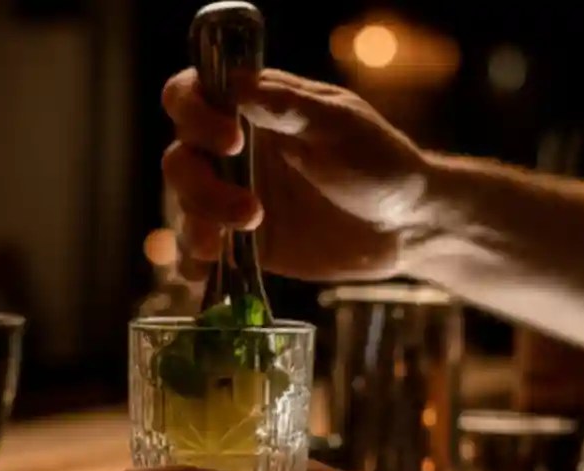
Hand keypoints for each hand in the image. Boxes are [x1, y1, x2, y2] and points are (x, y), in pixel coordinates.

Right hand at [162, 68, 438, 282]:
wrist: (404, 226)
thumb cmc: (378, 162)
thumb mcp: (340, 127)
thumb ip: (288, 107)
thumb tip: (235, 85)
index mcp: (251, 108)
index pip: (190, 95)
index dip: (194, 113)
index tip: (231, 139)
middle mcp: (230, 151)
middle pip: (179, 159)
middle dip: (201, 185)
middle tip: (249, 209)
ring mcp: (230, 197)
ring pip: (184, 206)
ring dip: (201, 223)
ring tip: (240, 238)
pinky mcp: (238, 243)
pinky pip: (198, 252)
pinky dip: (193, 262)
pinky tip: (206, 272)